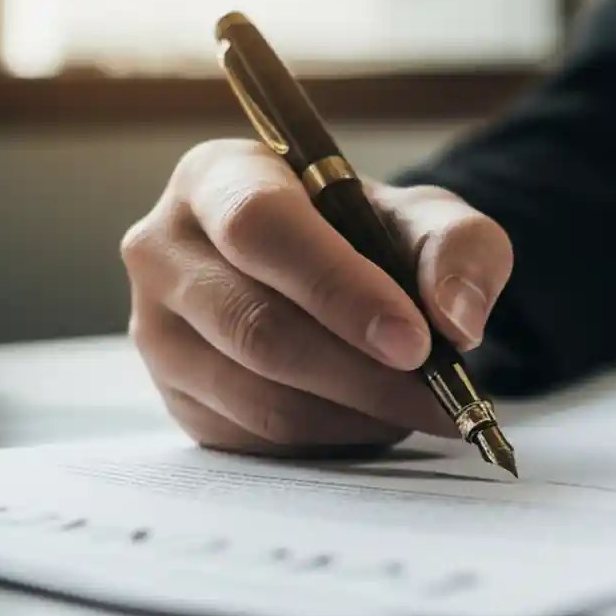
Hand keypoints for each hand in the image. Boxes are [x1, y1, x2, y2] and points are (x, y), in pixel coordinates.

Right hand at [121, 139, 512, 451]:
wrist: (332, 277)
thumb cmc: (370, 236)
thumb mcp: (427, 218)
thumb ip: (458, 247)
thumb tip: (455, 319)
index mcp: (218, 177)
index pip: (261, 228)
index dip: (339, 289)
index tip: (414, 340)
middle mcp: (165, 250)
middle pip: (256, 326)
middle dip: (363, 373)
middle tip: (439, 395)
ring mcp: (157, 332)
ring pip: (258, 396)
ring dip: (356, 413)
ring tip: (421, 407)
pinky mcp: (177, 398)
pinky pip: (257, 438)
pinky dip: (332, 438)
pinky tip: (376, 418)